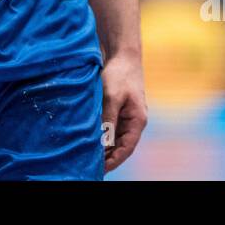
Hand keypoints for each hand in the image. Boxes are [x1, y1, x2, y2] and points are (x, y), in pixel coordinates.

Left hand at [101, 52, 146, 172]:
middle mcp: (133, 121)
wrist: (122, 54)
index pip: (126, 148)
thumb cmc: (120, 74)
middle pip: (120, 146)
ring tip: (87, 157)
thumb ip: (108, 118)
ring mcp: (125, 116)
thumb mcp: (112, 96)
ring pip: (114, 138)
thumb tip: (102, 140)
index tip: (100, 170)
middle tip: (89, 166)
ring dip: (103, 148)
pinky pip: (109, 128)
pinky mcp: (116, 110)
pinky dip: (100, 135)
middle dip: (107, 157)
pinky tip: (89, 141)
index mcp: (137, 120)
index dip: (114, 160)